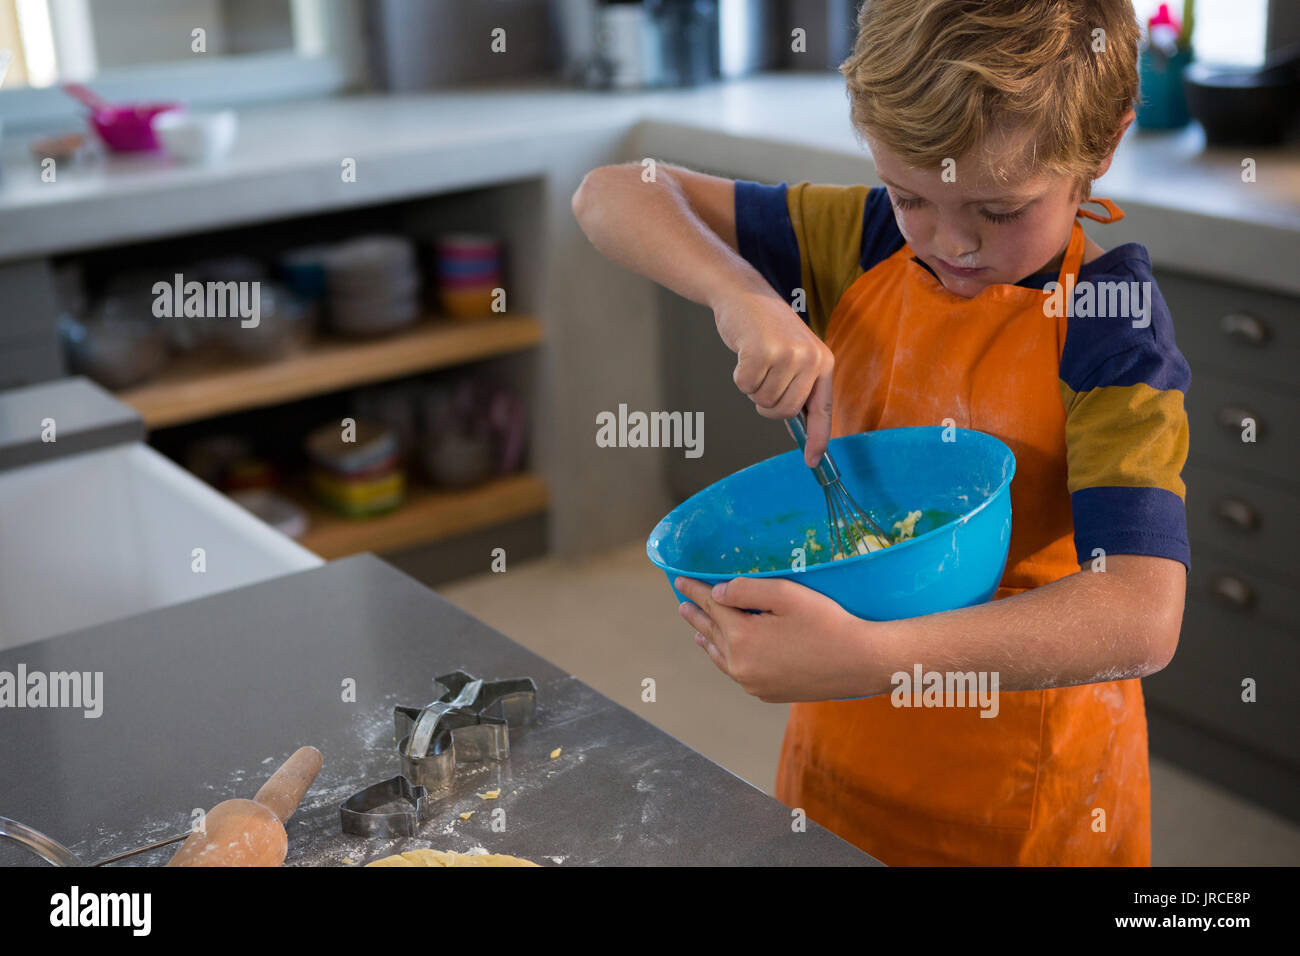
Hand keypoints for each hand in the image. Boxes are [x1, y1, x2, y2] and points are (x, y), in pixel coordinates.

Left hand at [673, 575, 881, 701]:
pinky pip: (737, 673)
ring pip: (720, 656)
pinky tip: (724, 653)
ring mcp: (753, 683)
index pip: (710, 606)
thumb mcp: (786, 595)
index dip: (695, 590)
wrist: (861, 663)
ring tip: (695, 629)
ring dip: (707, 638)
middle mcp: (741, 665)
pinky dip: (725, 658)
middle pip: (711, 632)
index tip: (679, 579)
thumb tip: (717, 593)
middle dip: (695, 614)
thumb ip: (746, 589)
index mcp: (742, 638)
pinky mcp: (768, 693)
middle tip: (681, 601)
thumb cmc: (828, 622)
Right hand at [710, 289, 833, 465]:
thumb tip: (800, 426)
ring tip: (756, 360)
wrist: (745, 294)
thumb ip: (800, 385)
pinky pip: (745, 386)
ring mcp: (787, 355)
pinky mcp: (762, 352)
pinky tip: (744, 354)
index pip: (823, 409)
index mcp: (823, 362)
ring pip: (763, 400)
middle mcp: (810, 359)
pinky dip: (739, 376)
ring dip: (752, 387)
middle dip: (767, 404)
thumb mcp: (795, 354)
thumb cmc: (767, 329)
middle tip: (763, 379)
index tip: (812, 461)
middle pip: (784, 411)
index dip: (818, 438)